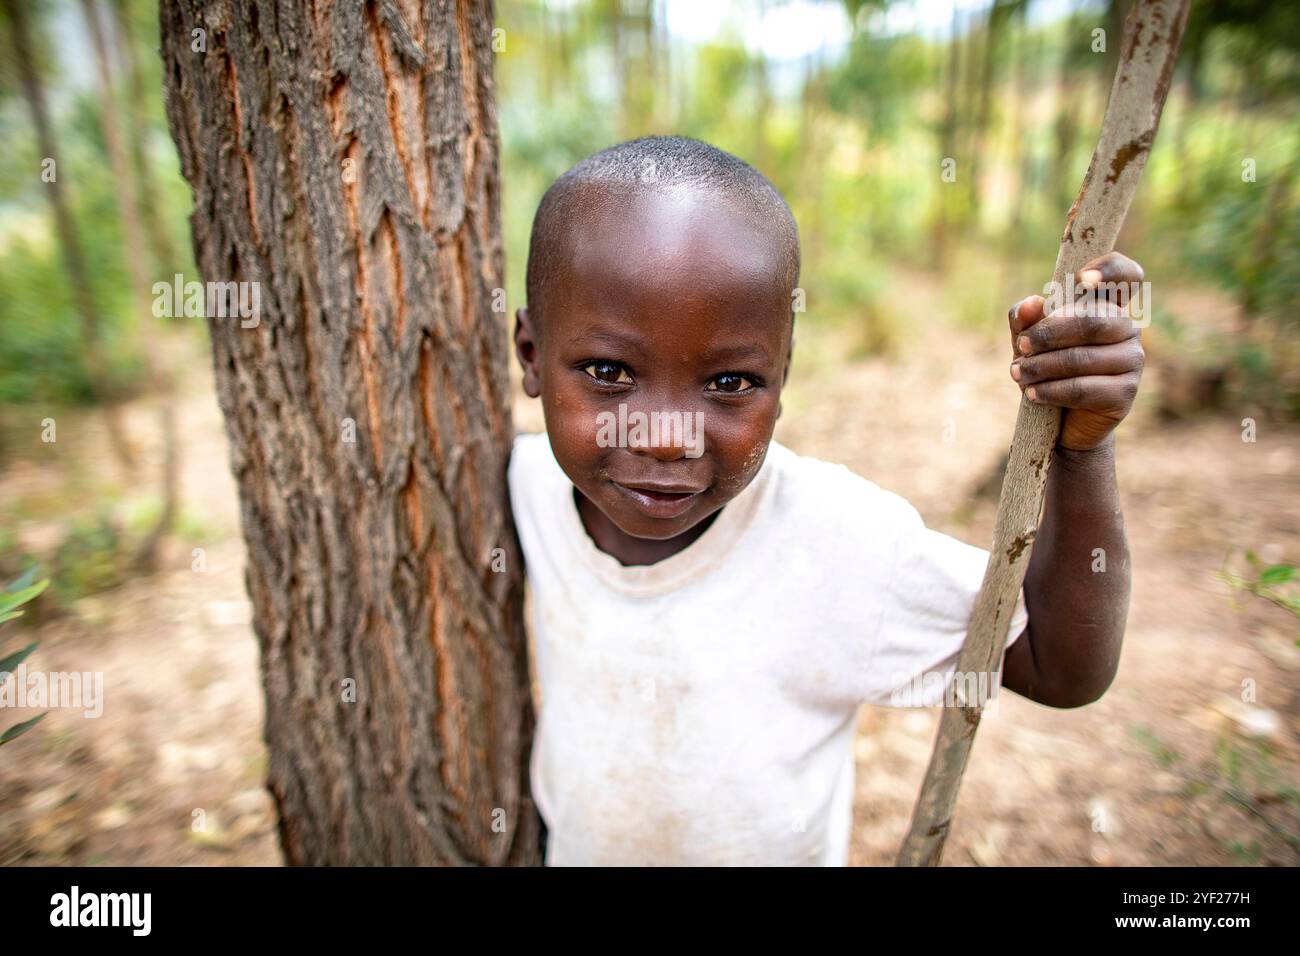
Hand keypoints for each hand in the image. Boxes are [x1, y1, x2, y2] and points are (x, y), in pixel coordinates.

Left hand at [1007, 252, 1145, 451]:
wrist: (1064, 422)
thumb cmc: (1049, 370)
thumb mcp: (1030, 341)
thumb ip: (1025, 319)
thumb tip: (1032, 303)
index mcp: (1108, 306)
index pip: (1127, 275)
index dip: (1109, 269)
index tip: (1079, 280)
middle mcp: (1128, 328)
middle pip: (1092, 321)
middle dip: (1048, 334)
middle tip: (1021, 346)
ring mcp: (1132, 361)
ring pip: (1083, 357)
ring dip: (1042, 366)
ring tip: (1018, 374)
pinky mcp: (1125, 393)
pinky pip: (1084, 388)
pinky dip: (1052, 390)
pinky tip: (1033, 394)